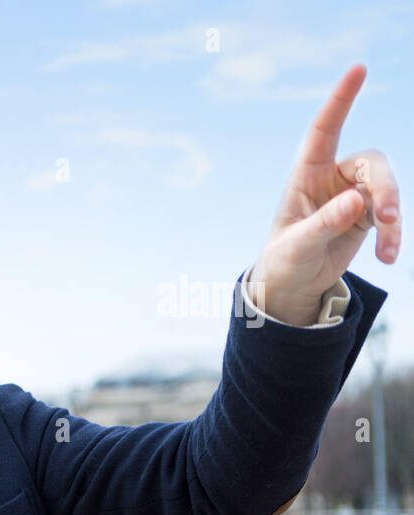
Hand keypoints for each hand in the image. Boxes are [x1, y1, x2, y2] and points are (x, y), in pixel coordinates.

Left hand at [249, 63, 399, 325]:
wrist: (292, 283)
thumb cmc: (284, 259)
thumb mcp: (297, 245)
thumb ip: (324, 224)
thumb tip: (356, 202)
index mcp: (306, 174)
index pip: (324, 130)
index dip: (341, 99)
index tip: (358, 68)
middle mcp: (333, 178)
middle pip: (372, 165)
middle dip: (385, 189)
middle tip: (387, 217)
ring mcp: (353, 195)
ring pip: (386, 189)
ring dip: (392, 217)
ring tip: (388, 250)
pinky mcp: (367, 215)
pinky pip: (389, 216)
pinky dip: (392, 235)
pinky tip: (387, 256)